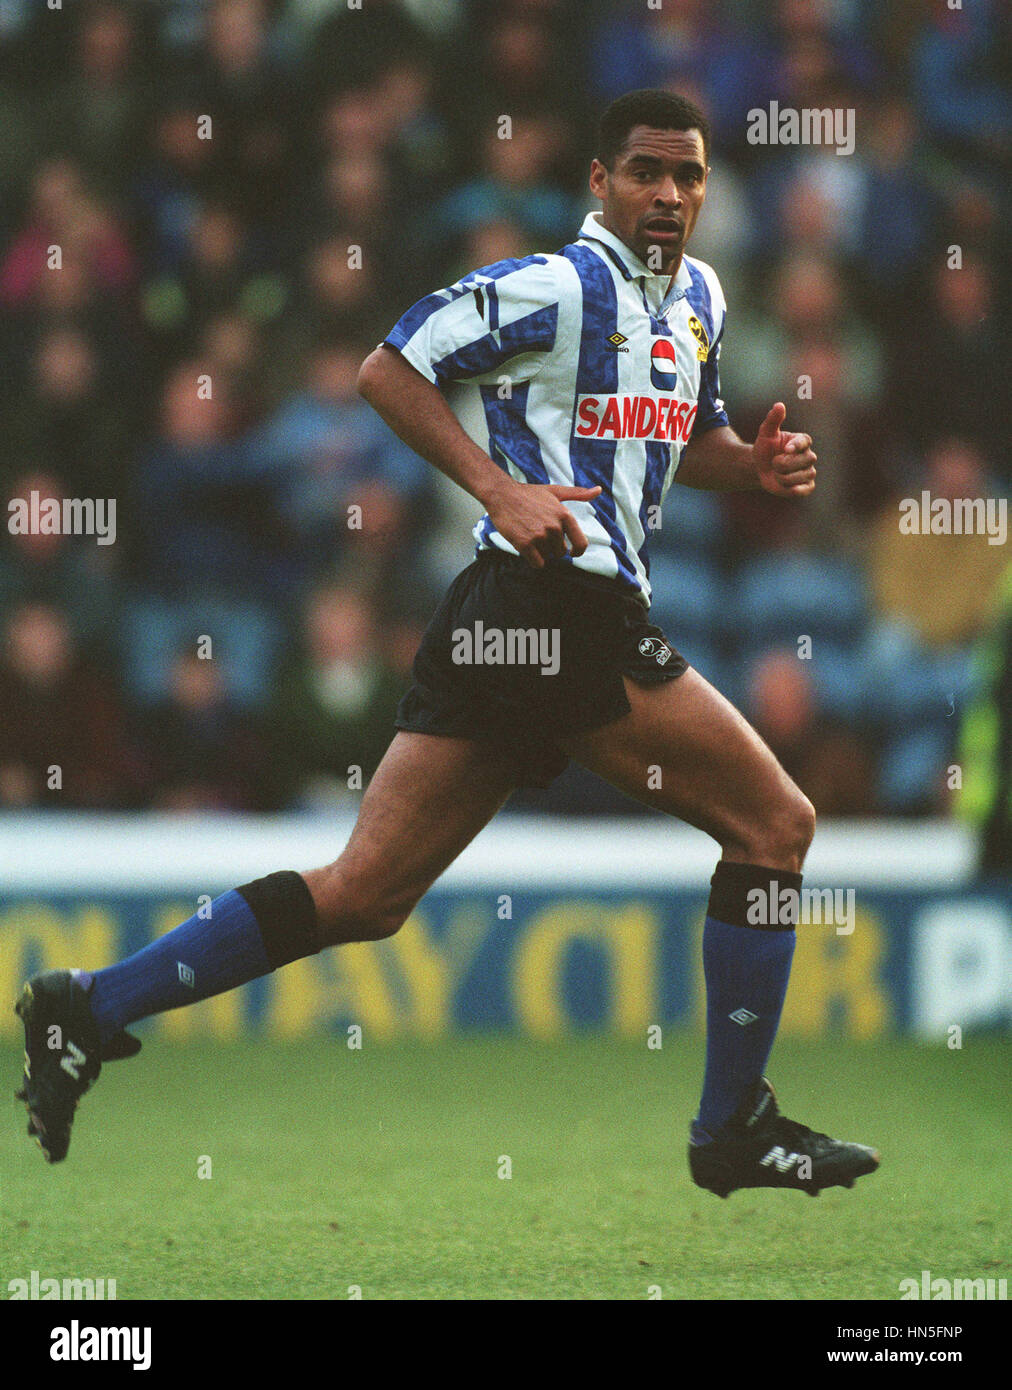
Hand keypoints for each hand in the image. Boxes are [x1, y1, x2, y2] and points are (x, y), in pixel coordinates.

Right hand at [485, 479, 601, 568]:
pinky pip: (537, 564)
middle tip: (539, 534)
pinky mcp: (525, 544)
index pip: (581, 544)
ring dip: (540, 551)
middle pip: (561, 552)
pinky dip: (533, 560)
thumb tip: (599, 490)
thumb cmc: (528, 493)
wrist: (502, 494)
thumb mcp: (555, 491)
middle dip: (552, 547)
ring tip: (530, 535)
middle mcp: (554, 526)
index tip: (572, 552)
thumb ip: (578, 493)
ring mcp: (539, 536)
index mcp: (564, 515)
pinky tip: (526, 547)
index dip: (577, 551)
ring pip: (548, 557)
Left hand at [753, 403, 816, 496]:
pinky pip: (804, 490)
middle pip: (801, 461)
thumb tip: (779, 405)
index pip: (805, 442)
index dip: (796, 446)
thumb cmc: (765, 448)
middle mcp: (809, 456)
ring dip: (782, 477)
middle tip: (774, 463)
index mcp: (802, 441)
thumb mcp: (765, 433)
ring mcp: (809, 472)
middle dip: (782, 464)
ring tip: (777, 473)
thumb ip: (773, 420)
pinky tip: (789, 488)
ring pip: (800, 477)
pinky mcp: (807, 486)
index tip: (785, 449)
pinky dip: (795, 490)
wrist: (760, 468)